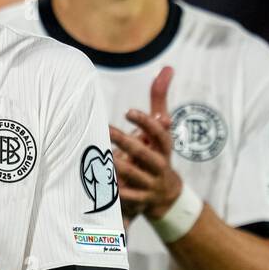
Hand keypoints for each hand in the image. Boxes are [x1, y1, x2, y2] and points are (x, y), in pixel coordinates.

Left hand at [109, 65, 182, 220]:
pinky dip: (117, 193)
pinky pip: (129, 198)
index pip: (160, 132)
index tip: (129, 111)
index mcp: (164, 147)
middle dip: (125, 142)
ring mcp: (151, 184)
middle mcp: (159, 165)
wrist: (167, 197)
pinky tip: (101, 185)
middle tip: (105, 130)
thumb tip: (167, 68)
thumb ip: (159, 100)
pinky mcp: (141, 201)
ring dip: (118, 167)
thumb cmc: (158, 153)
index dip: (146, 122)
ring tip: (100, 157)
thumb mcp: (161, 130)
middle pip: (144, 153)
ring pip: (134, 175)